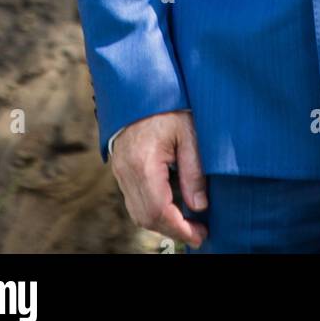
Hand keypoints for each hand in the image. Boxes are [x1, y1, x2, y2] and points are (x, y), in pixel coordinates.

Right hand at [110, 110, 207, 247]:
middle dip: (172, 230)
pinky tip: (172, 206)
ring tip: (187, 222)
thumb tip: (199, 206)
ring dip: (162, 222)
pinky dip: (152, 210)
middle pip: (145, 217)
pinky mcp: (120, 168)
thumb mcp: (189, 132)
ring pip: (137, 212)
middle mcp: (125, 171)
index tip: (200, 234)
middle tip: (198, 232)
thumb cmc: (168, 105)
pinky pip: (134, 200)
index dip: (180, 228)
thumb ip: (194, 170)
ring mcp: (119, 171)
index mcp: (142, 163)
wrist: (141, 86)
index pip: (159, 210)